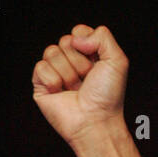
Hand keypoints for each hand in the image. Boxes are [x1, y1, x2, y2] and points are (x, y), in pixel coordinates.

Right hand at [32, 24, 129, 146]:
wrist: (96, 122)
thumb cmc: (108, 98)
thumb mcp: (117, 61)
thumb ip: (103, 36)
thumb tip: (76, 37)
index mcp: (88, 56)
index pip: (78, 32)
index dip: (85, 43)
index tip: (95, 62)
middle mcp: (71, 64)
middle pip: (65, 41)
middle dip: (78, 61)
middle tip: (87, 80)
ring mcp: (56, 74)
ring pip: (51, 52)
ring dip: (68, 73)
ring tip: (76, 89)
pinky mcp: (42, 85)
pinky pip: (41, 67)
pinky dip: (53, 80)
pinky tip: (61, 93)